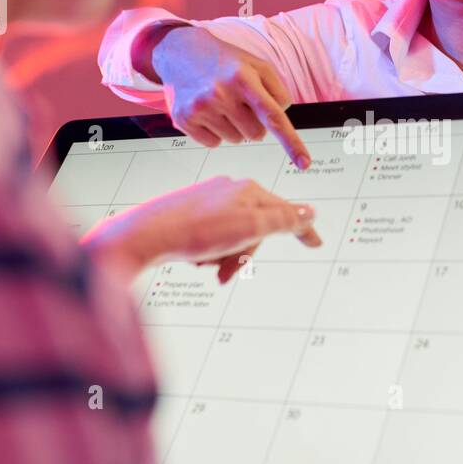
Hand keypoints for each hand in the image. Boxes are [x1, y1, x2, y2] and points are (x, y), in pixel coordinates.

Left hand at [81, 175, 320, 280]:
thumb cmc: (197, 231)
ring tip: (208, 267)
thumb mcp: (250, 227)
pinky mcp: (192, 212)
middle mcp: (231, 190)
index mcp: (249, 191)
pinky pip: (214, 236)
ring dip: (226, 256)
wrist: (146, 235)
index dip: (303, 229)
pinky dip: (210, 252)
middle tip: (226, 274)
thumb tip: (310, 212)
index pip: (286, 211)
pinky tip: (195, 258)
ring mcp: (211, 200)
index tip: (316, 243)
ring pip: (235, 235)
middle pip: (257, 228)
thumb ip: (283, 220)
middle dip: (246, 254)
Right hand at [147, 24, 309, 164]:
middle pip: (256, 134)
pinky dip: (215, 132)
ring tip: (222, 103)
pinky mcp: (184, 119)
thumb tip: (281, 118)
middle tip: (240, 102)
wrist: (181, 51)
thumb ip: (277, 89)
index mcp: (243, 78)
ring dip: (234, 126)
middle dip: (253, 122)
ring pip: (236, 140)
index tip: (304, 163)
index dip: (291, 142)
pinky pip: (213, 144)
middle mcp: (221, 93)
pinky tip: (208, 111)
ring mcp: (200, 108)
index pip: (273, 116)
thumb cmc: (226, 61)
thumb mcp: (257, 65)